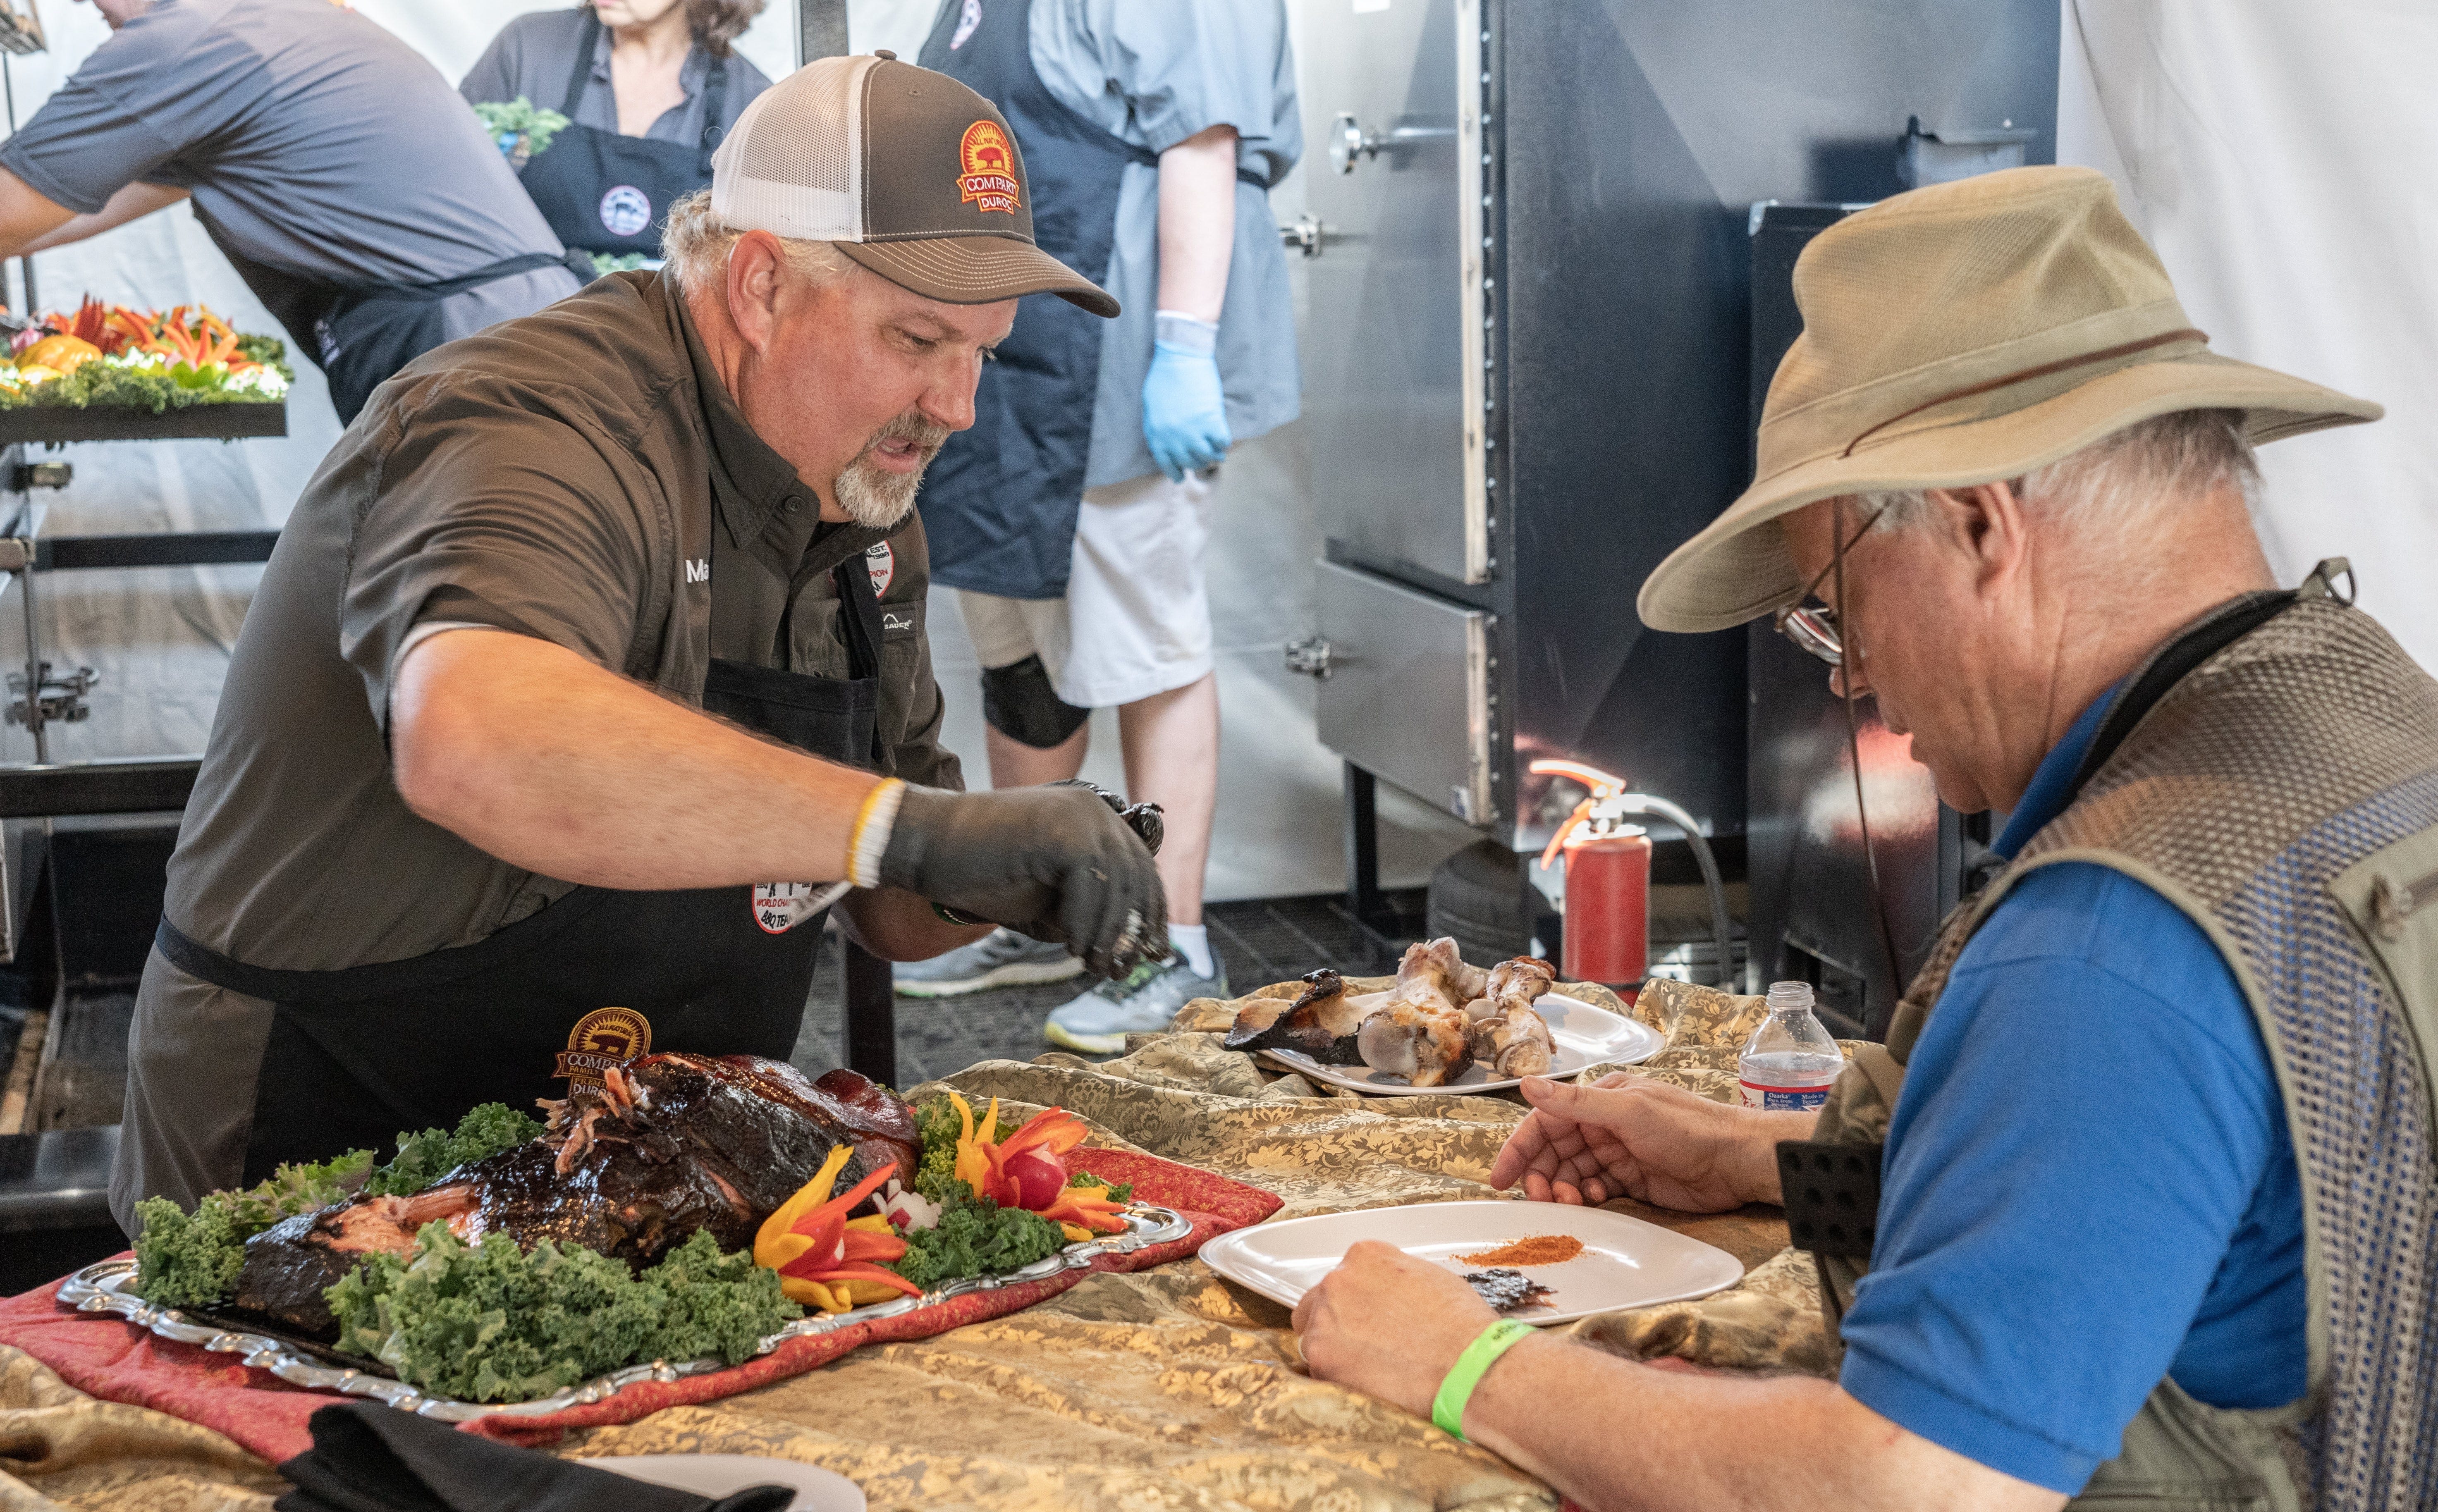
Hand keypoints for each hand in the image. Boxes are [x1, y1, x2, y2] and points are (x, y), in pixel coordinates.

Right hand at [877, 784, 1167, 977]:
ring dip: (1109, 934)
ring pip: (1117, 884)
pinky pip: (1089, 884)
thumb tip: (1146, 951)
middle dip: (1133, 931)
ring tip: (1094, 967)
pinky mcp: (1059, 828)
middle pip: (1136, 878)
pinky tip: (1072, 947)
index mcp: (1098, 819)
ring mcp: (1079, 814)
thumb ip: (1095, 914)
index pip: (1143, 870)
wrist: (931, 847)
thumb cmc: (989, 876)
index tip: (1151, 956)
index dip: (1151, 915)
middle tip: (1118, 971)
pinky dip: (1085, 922)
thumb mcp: (1054, 900)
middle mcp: (1095, 810)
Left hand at [1141, 342, 1228, 480]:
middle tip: (1203, 459)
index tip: (1181, 476)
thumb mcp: (1151, 408)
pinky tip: (1223, 441)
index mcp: (1157, 435)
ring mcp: (1194, 431)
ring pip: (1207, 455)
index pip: (1167, 463)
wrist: (1180, 356)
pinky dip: (1224, 444)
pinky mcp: (1211, 420)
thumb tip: (1166, 445)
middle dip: (1197, 462)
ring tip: (1217, 454)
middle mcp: (1174, 438)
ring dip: (1213, 456)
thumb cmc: (1163, 377)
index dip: (1175, 472)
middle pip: (1189, 461)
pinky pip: (1221, 442)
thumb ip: (1157, 429)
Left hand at [1293, 1240, 1499, 1417]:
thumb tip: (1387, 1294)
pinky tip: (1367, 1383)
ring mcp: (1325, 1319)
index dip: (1357, 1300)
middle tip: (1365, 1344)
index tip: (1368, 1317)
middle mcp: (1339, 1281)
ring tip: (1369, 1368)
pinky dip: (1336, 1377)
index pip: (1345, 1275)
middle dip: (1337, 1321)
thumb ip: (1394, 1279)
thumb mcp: (1430, 1279)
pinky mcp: (1321, 1358)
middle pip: (1320, 1302)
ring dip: (1334, 1349)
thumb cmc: (1461, 1326)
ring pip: (1313, 1335)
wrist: (1468, 1367)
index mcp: (1365, 1256)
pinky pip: (1316, 1368)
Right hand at [1489, 1073, 1798, 1212]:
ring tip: (1570, 1203)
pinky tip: (1592, 1202)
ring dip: (1562, 1189)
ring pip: (1570, 1172)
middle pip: (1553, 1150)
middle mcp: (1603, 1124)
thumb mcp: (1627, 1111)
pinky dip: (1585, 1198)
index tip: (1501, 1178)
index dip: (1520, 1148)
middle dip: (1540, 1174)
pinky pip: (1593, 1189)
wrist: (1736, 1162)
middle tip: (1540, 1198)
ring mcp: (1616, 1153)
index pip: (1546, 1121)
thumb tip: (1527, 1084)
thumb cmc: (1687, 1129)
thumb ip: (1575, 1103)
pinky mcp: (1630, 1179)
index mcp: (1600, 1099)